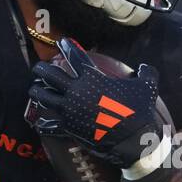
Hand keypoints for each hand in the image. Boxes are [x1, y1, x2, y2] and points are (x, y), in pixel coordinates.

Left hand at [27, 38, 167, 167]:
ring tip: (34, 90)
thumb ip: (146, 74)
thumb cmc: (139, 111)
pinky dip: (44, 124)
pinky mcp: (68, 128)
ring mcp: (69, 110)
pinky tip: (39, 123)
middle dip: (41, 70)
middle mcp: (76, 91)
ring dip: (37, 92)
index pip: (75, 56)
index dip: (67, 47)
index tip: (62, 42)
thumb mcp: (148, 87)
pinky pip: (49, 125)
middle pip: (49, 75)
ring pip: (43, 97)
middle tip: (38, 68)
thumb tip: (146, 68)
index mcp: (92, 78)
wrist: (133, 139)